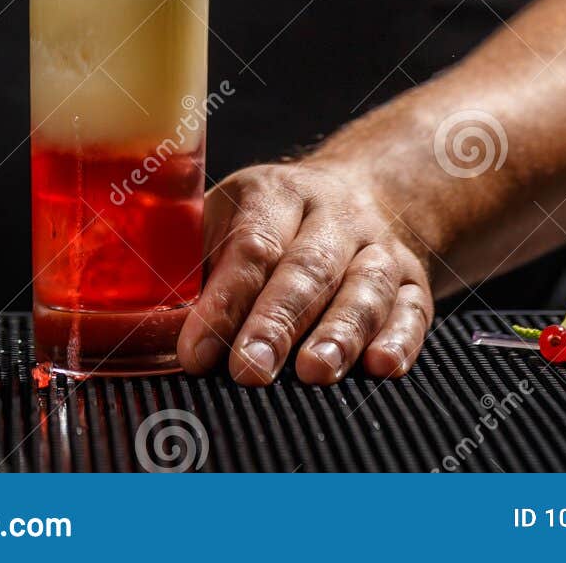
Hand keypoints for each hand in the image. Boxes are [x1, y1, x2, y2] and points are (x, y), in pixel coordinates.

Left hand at [177, 159, 433, 384]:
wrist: (354, 194)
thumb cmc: (267, 226)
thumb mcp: (223, 223)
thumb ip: (195, 273)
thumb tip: (151, 337)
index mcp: (275, 193)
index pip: (251, 244)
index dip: (224, 301)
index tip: (196, 354)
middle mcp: (333, 214)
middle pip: (307, 266)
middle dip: (278, 321)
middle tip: (250, 371)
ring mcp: (378, 245)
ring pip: (365, 286)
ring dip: (340, 332)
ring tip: (314, 373)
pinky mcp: (414, 281)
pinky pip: (413, 308)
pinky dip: (400, 337)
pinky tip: (382, 367)